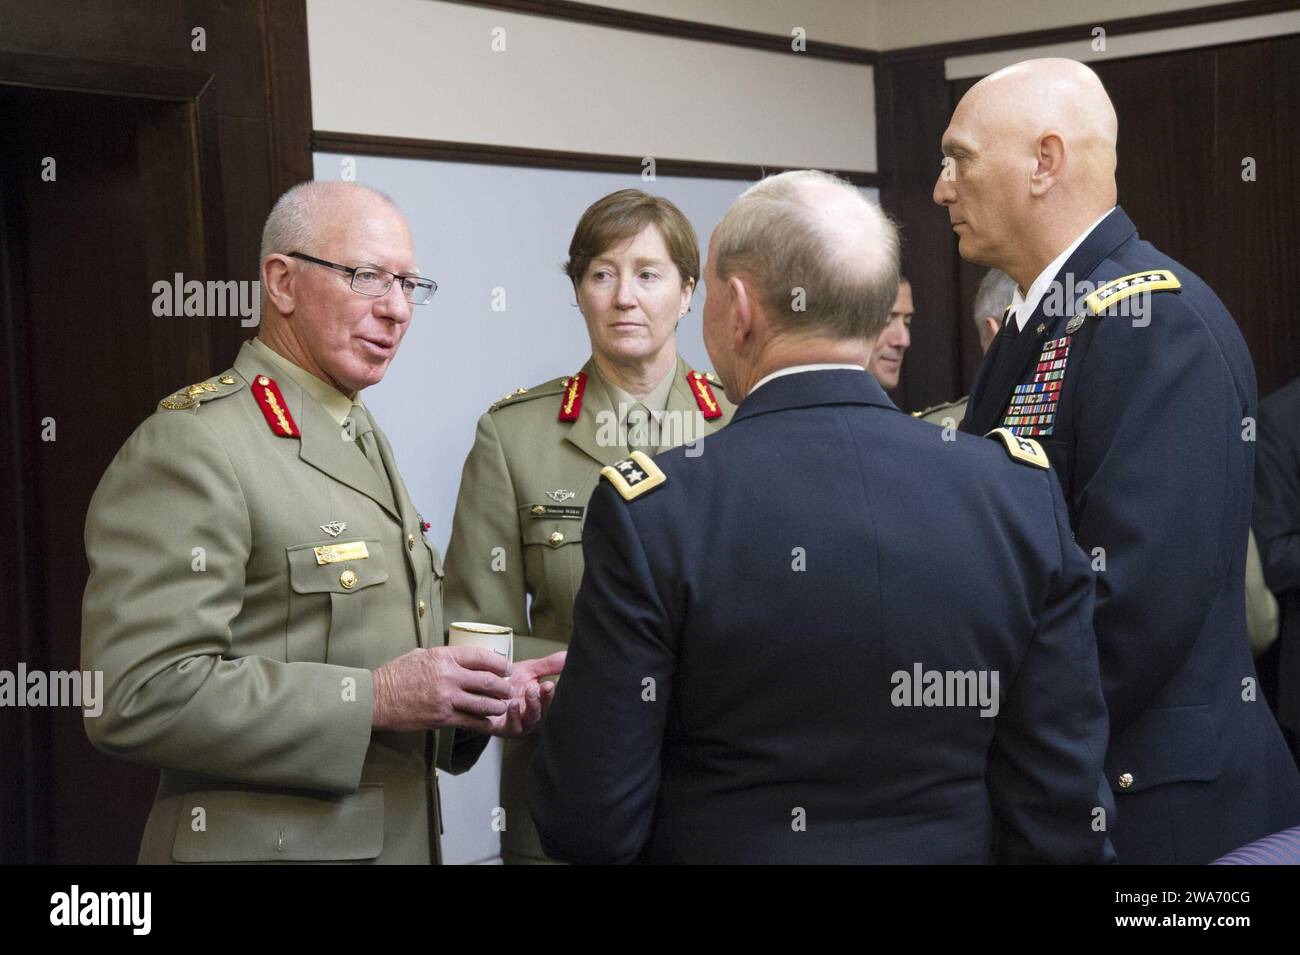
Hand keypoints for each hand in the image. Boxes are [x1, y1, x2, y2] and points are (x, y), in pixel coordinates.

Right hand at [371, 645, 512, 732]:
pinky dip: (483, 722)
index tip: (507, 668)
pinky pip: (470, 721)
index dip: (499, 663)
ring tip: (503, 706)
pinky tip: (489, 722)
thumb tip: (462, 660)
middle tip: (509, 690)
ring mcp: (446, 698)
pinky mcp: (442, 717)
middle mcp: (449, 676)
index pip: (482, 657)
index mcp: (444, 656)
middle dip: (504, 687)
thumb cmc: (396, 675)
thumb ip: (443, 657)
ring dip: (498, 705)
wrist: (376, 699)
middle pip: (488, 681)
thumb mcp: (420, 655)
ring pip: (483, 703)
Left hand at [488, 650, 566, 738]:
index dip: (557, 691)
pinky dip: (513, 717)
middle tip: (546, 685)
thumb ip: (549, 665)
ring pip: (531, 719)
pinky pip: (511, 727)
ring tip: (530, 691)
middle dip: (547, 698)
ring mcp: (520, 723)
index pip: (554, 698)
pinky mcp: (503, 729)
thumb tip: (567, 656)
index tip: (557, 681)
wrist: (482, 691)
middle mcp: (533, 715)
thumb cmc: (507, 684)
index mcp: (542, 701)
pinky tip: (512, 705)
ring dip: (533, 705)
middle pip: (545, 710)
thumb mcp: (529, 670)